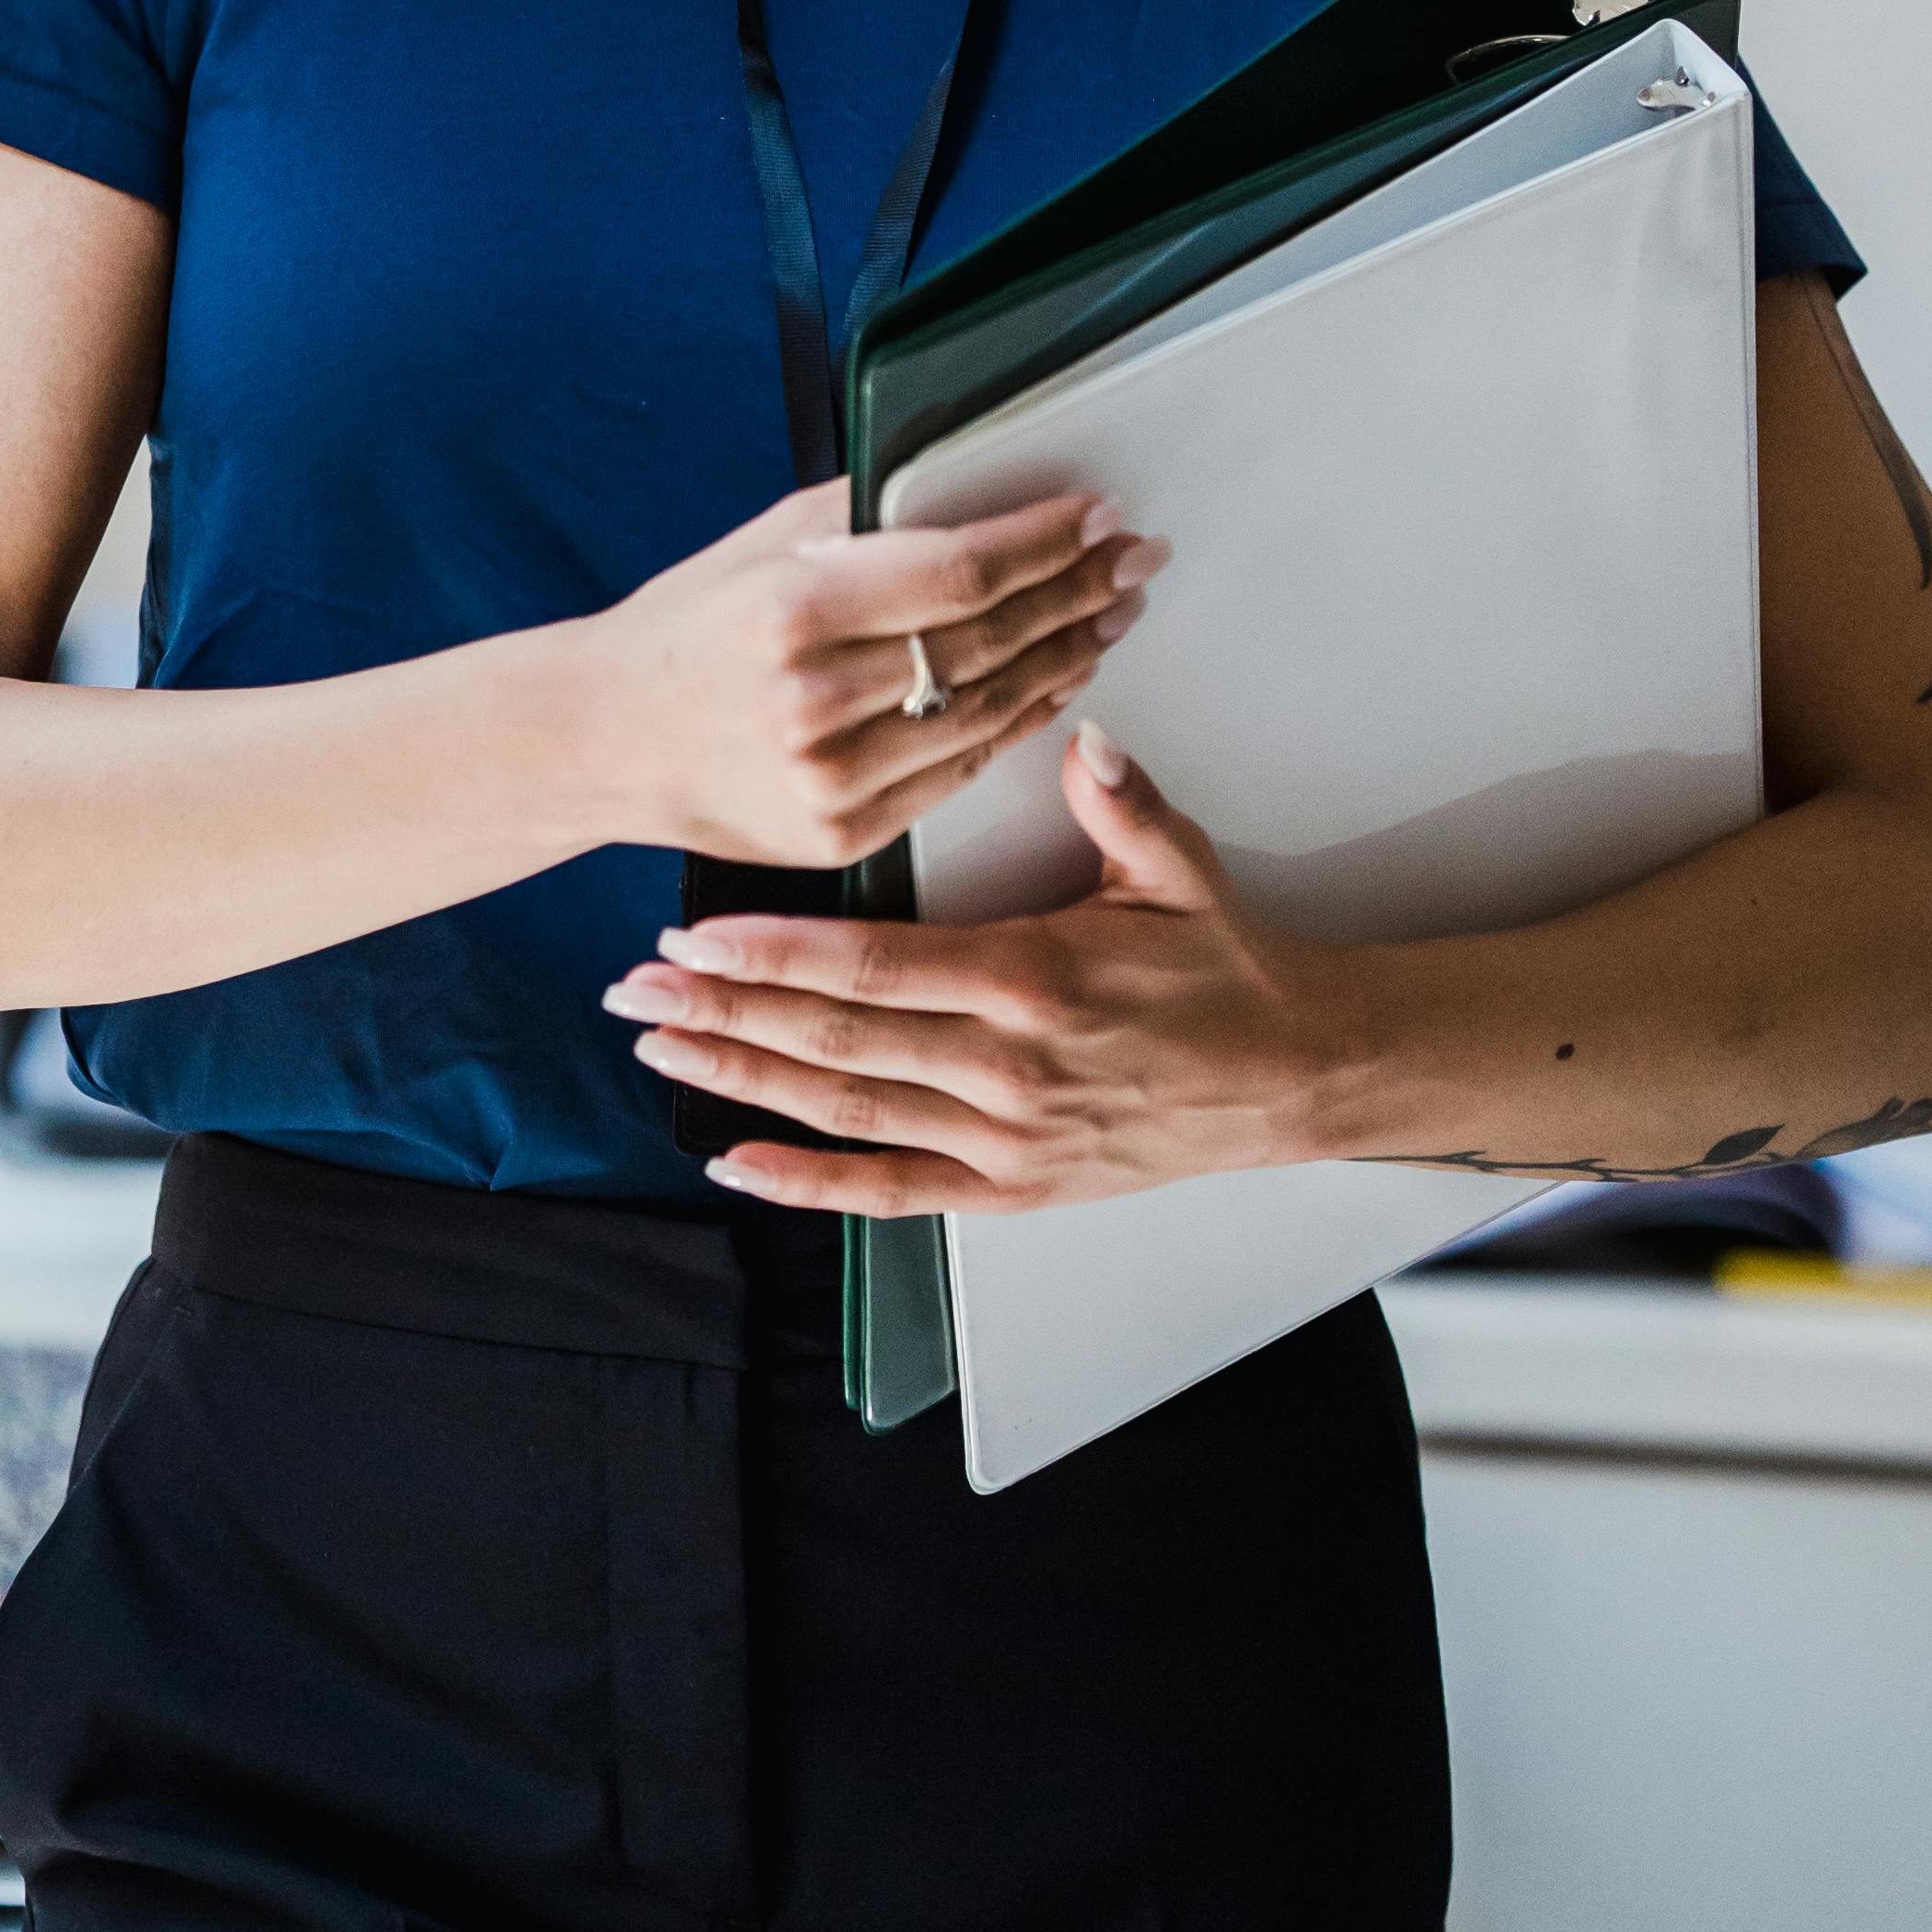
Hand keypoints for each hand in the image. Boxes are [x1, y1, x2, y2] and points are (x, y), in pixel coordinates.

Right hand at [573, 481, 1160, 873]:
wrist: (603, 740)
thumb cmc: (686, 628)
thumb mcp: (760, 545)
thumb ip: (862, 513)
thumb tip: (968, 480)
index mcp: (795, 609)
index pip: (960, 571)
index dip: (1044, 544)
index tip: (1098, 515)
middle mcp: (815, 699)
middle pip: (989, 641)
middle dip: (1078, 593)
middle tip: (1135, 558)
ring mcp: (831, 778)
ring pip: (988, 712)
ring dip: (1065, 658)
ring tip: (1110, 614)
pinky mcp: (841, 833)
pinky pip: (956, 771)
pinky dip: (1015, 722)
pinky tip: (1052, 683)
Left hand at [599, 727, 1357, 1208]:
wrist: (1297, 1076)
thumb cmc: (1229, 968)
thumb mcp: (1181, 872)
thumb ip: (1123, 805)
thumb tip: (1081, 737)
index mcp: (1036, 980)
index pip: (877, 966)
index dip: (779, 951)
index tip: (699, 930)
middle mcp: (1008, 1070)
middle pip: (837, 1041)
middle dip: (726, 1012)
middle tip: (635, 986)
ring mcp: (1006, 1140)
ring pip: (849, 1112)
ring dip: (745, 1082)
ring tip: (661, 1047)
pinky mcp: (1014, 1190)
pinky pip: (893, 1194)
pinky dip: (810, 1183)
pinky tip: (737, 1163)